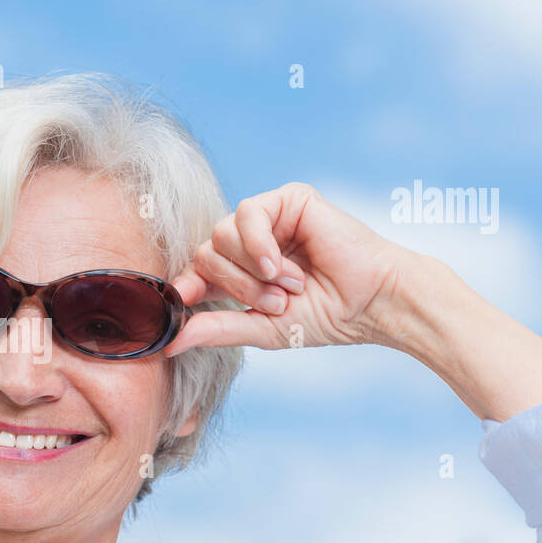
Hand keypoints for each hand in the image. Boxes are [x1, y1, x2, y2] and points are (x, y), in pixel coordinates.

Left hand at [162, 182, 417, 356]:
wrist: (372, 303)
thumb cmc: (325, 317)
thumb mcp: (262, 329)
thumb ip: (217, 329)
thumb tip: (169, 343)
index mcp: (241, 270)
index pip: (196, 271)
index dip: (185, 287)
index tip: (179, 306)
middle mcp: (250, 242)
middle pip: (206, 253)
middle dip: (235, 286)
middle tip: (276, 302)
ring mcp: (268, 218)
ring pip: (220, 235)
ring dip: (252, 271)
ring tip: (289, 286)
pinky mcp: (288, 199)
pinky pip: (247, 214)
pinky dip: (259, 246)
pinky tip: (281, 266)